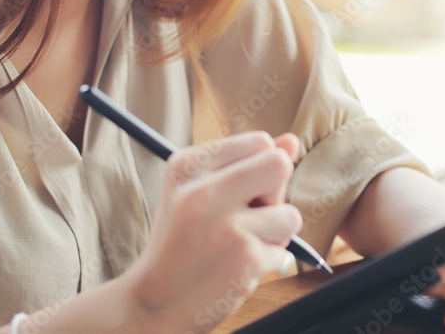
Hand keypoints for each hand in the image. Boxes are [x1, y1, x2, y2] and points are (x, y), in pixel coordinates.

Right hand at [121, 131, 302, 331]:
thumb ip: (248, 165)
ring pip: (289, 214)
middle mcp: (203, 189)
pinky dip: (265, 263)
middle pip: (280, 165)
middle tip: (246, 218)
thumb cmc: (182, 244)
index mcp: (187, 165)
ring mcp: (225, 224)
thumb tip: (293, 141)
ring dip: (273, 236)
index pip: (259, 142)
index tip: (235, 194)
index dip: (260, 171)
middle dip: (275, 194)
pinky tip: (234, 269)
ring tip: (237, 246)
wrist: (152, 303)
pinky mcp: (244, 256)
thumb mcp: (200, 193)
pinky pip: (283, 251)